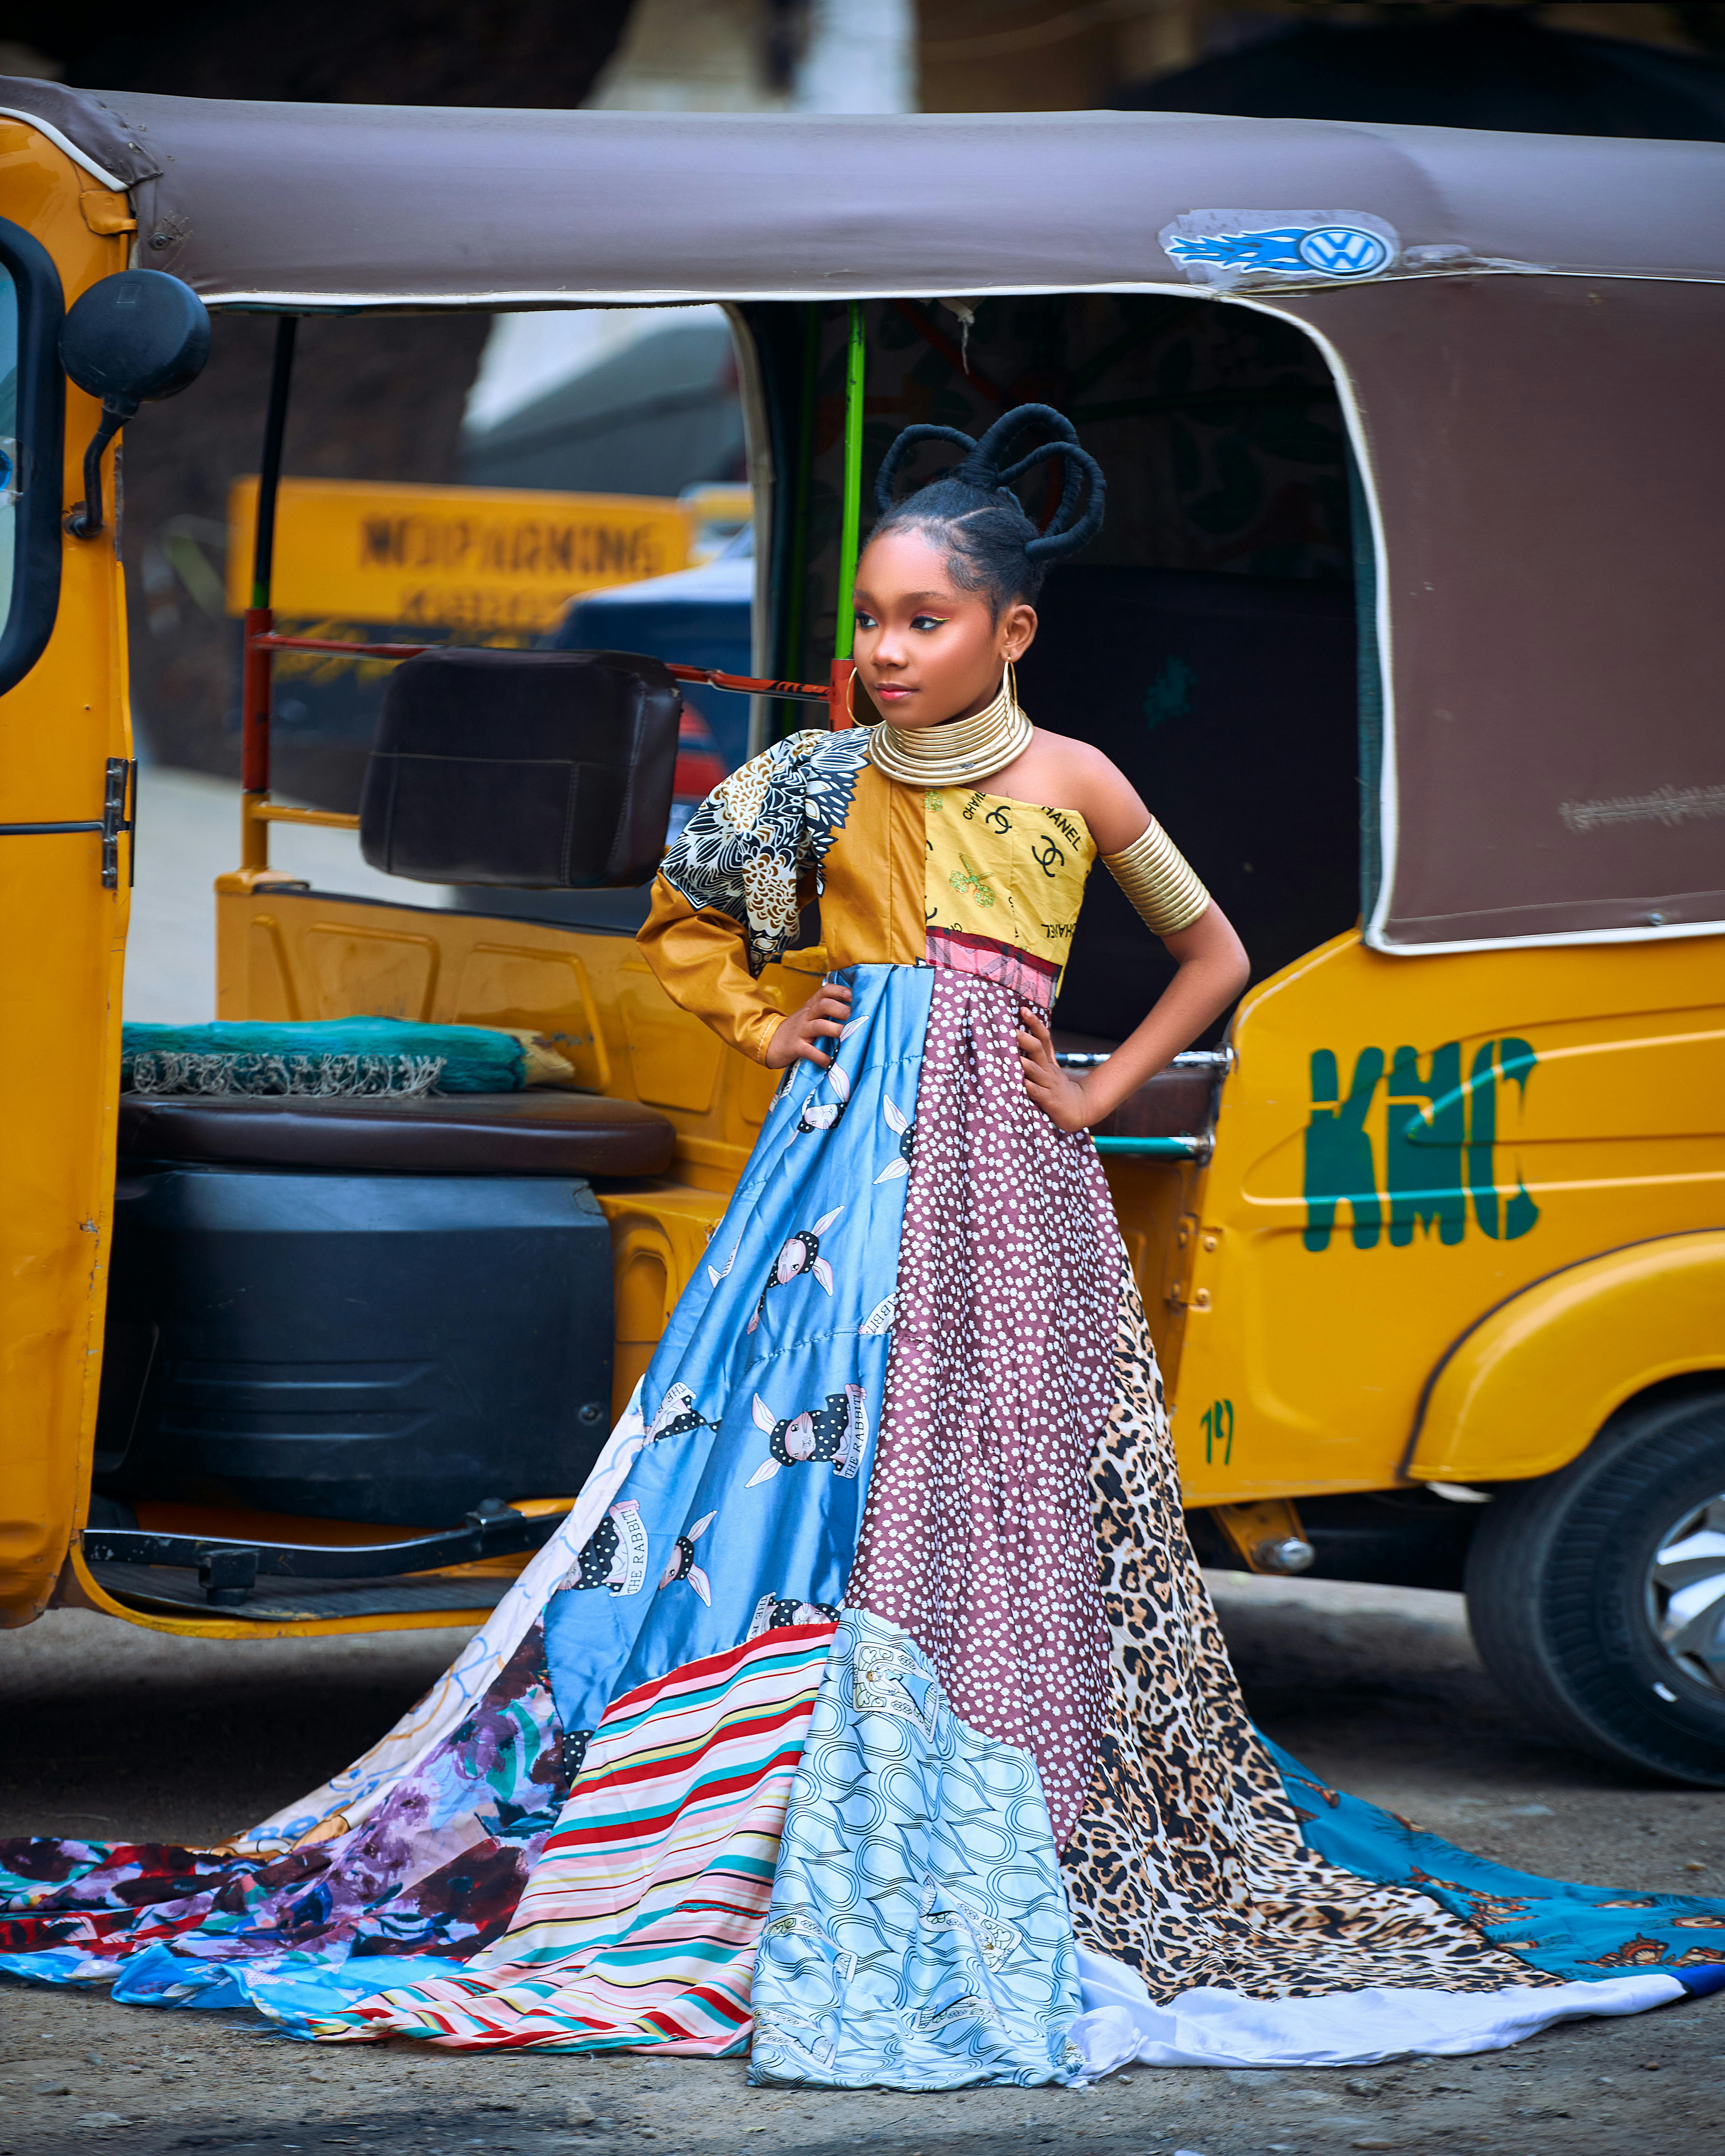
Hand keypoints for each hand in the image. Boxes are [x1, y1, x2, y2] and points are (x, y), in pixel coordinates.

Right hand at [765, 980, 852, 1070]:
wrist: (768, 1042)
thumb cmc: (796, 1030)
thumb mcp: (808, 1015)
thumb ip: (826, 1010)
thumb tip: (854, 1010)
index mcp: (810, 1006)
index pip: (825, 991)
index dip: (842, 991)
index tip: (858, 996)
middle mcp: (806, 1015)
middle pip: (824, 1005)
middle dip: (842, 1009)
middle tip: (859, 1017)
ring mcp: (800, 1031)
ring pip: (819, 1025)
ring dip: (835, 1029)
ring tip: (850, 1035)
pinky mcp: (795, 1047)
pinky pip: (810, 1051)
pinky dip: (822, 1058)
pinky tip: (833, 1062)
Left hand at [1016, 1005, 1095, 1131]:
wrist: (1080, 1109)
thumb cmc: (1057, 1088)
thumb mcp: (1049, 1069)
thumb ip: (1036, 1056)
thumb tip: (1018, 1038)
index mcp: (1048, 1061)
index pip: (1043, 1038)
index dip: (1035, 1023)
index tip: (1024, 1009)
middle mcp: (1049, 1070)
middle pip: (1038, 1050)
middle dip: (1026, 1039)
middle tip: (1013, 1030)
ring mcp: (1050, 1085)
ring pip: (1037, 1071)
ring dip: (1026, 1064)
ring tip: (1016, 1058)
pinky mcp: (1049, 1100)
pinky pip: (1039, 1093)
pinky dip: (1031, 1088)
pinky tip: (1023, 1084)